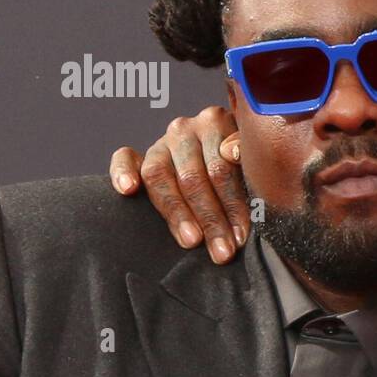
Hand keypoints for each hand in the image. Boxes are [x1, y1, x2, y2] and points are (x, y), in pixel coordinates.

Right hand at [109, 106, 247, 263]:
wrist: (224, 158)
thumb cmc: (245, 166)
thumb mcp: (254, 159)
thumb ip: (246, 153)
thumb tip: (232, 153)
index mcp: (216, 123)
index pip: (221, 169)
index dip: (232, 206)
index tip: (240, 237)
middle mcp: (185, 129)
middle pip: (193, 178)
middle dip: (210, 220)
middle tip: (221, 252)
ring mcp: (161, 142)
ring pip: (159, 176)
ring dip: (176, 213)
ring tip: (191, 240)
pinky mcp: (140, 155)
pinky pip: (124, 158)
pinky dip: (122, 171)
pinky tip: (127, 189)